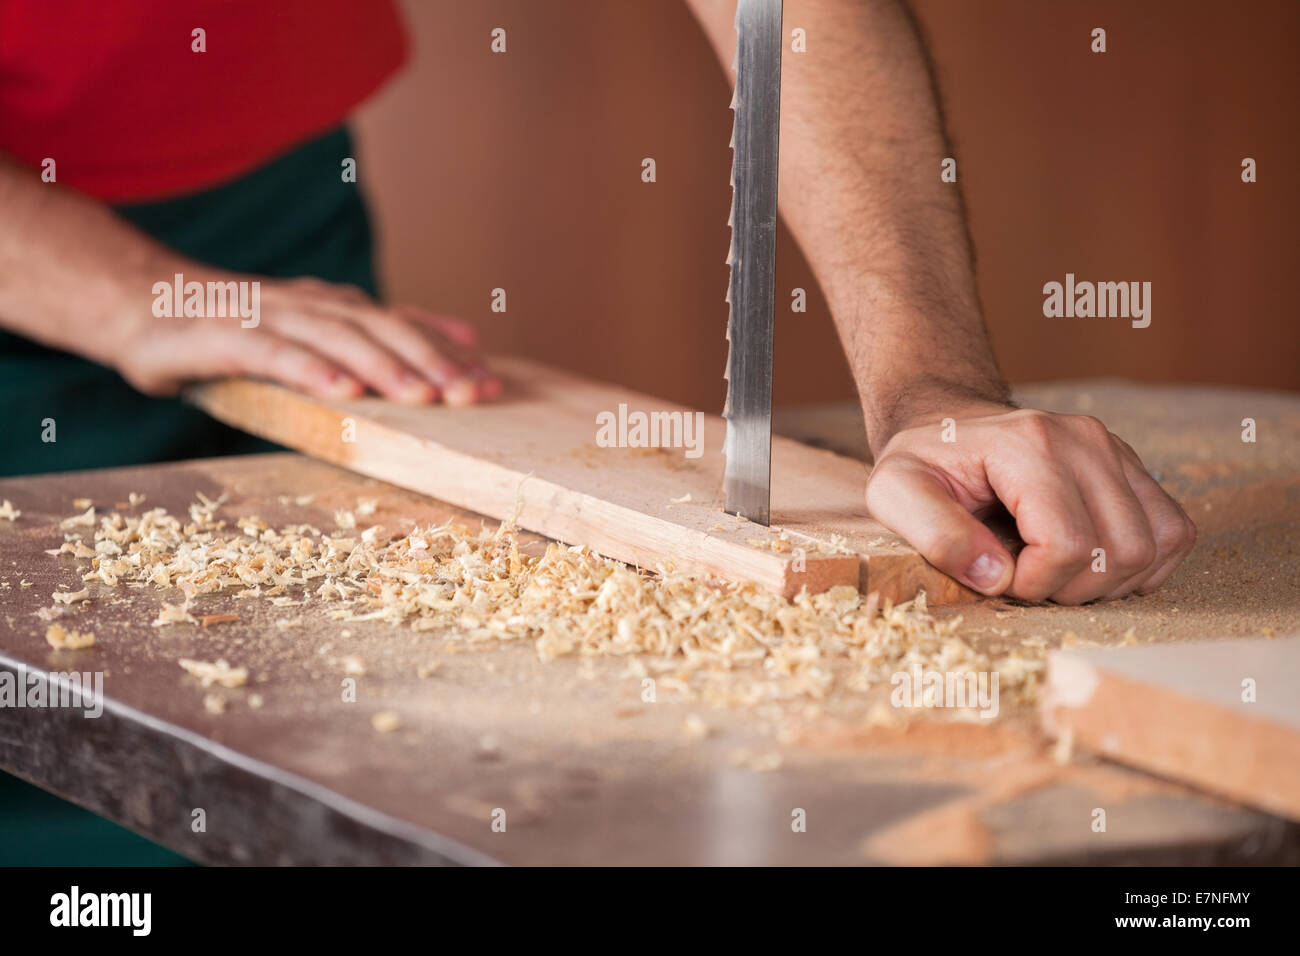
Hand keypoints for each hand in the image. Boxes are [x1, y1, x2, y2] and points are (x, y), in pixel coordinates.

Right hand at [115, 276, 500, 404]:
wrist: (140, 299)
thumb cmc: (239, 324)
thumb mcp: (320, 326)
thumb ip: (388, 332)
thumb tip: (465, 336)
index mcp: (335, 306)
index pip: (402, 327)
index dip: (447, 354)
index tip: (491, 384)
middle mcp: (310, 304)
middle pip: (380, 330)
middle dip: (429, 361)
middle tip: (470, 394)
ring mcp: (267, 316)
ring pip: (335, 339)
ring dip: (381, 366)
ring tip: (420, 396)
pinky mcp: (223, 335)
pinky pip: (273, 354)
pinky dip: (309, 370)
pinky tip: (341, 393)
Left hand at [864, 404, 1196, 603]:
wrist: (945, 424)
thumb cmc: (922, 461)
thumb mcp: (895, 494)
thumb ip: (934, 533)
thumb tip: (995, 576)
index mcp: (1029, 445)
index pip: (1067, 543)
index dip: (1034, 582)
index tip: (997, 574)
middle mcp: (1085, 441)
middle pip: (1121, 551)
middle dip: (1072, 588)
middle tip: (1025, 577)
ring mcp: (1115, 451)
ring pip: (1155, 546)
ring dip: (1109, 581)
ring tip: (1054, 570)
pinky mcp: (1132, 469)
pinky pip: (1173, 532)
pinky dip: (1142, 565)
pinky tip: (1092, 564)